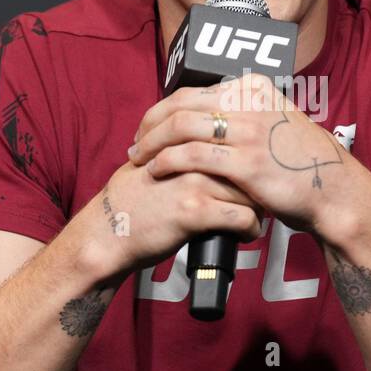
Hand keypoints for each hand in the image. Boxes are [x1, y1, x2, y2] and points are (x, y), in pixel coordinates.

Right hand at [76, 157, 264, 280]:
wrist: (106, 231)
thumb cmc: (130, 200)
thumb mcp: (153, 160)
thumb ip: (180, 148)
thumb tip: (211, 147)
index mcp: (183, 139)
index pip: (233, 136)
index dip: (251, 155)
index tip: (259, 171)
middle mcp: (191, 154)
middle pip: (246, 161)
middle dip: (259, 181)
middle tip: (264, 196)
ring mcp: (194, 182)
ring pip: (249, 189)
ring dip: (259, 207)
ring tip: (257, 217)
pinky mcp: (194, 211)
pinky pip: (241, 218)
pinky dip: (250, 229)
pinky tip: (246, 234)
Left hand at [126, 71, 367, 241]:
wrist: (333, 189)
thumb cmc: (302, 162)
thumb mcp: (276, 122)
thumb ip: (244, 115)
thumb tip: (206, 118)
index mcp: (253, 88)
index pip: (193, 92)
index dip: (162, 111)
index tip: (149, 129)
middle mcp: (249, 102)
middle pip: (180, 105)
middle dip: (150, 126)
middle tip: (136, 144)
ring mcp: (248, 131)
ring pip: (180, 127)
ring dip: (152, 144)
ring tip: (139, 160)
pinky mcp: (246, 162)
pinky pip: (192, 155)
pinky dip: (167, 161)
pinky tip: (156, 171)